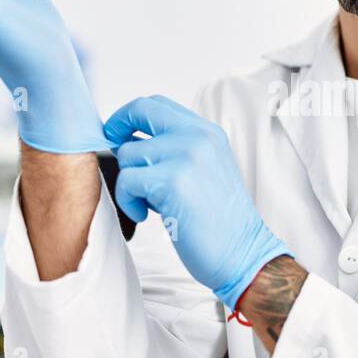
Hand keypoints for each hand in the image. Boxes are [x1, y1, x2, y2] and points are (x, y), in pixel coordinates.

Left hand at [104, 95, 291, 308]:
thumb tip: (129, 143)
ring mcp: (187, 155)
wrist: (243, 253)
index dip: (130, 115)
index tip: (119, 133)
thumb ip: (176, 151)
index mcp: (208, 133)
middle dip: (116, 130)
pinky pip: (127, 180)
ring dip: (129, 183)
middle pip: (139, 111)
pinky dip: (129, 201)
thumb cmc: (220, 222)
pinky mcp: (172, 181)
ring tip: (149, 204)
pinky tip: (147, 215)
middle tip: (114, 153)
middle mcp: (199, 137)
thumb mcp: (205, 171)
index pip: (158, 104)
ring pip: (128, 153)